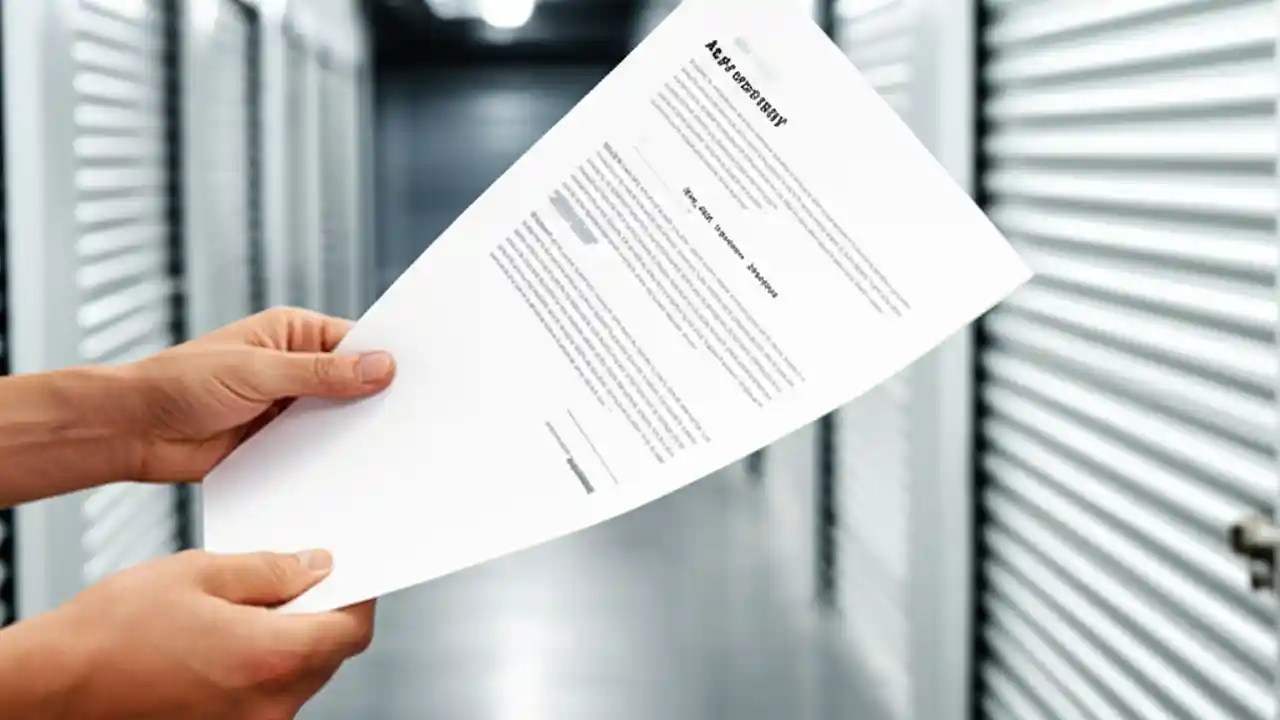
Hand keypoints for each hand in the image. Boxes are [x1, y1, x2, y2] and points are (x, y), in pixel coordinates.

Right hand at [0, 550, 373, 719]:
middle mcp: (268, 704)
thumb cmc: (110, 632)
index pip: (352, 629)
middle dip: (322, 615)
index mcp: (270, 656)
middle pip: (330, 655)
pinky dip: (264, 668)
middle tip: (294, 582)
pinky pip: (268, 699)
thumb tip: (315, 565)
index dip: (358, 595)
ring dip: (292, 643)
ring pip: (300, 678)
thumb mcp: (198, 572)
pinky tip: (228, 642)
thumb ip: (269, 569)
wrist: (51, 686)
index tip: (349, 574)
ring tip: (246, 611)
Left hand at [123, 307, 395, 481]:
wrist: (134, 432)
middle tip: (416, 416)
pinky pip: (318, 452)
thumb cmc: (181, 384)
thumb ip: (320, 373)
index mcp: (292, 334)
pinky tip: (356, 471)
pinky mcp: (279, 445)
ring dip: (356, 433)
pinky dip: (333, 461)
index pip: (355, 342)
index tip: (420, 376)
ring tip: (394, 447)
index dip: (387, 358)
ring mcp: (288, 408)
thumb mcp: (258, 371)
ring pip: (338, 420)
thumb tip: (380, 366)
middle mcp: (295, 369)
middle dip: (377, 399)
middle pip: (353, 383)